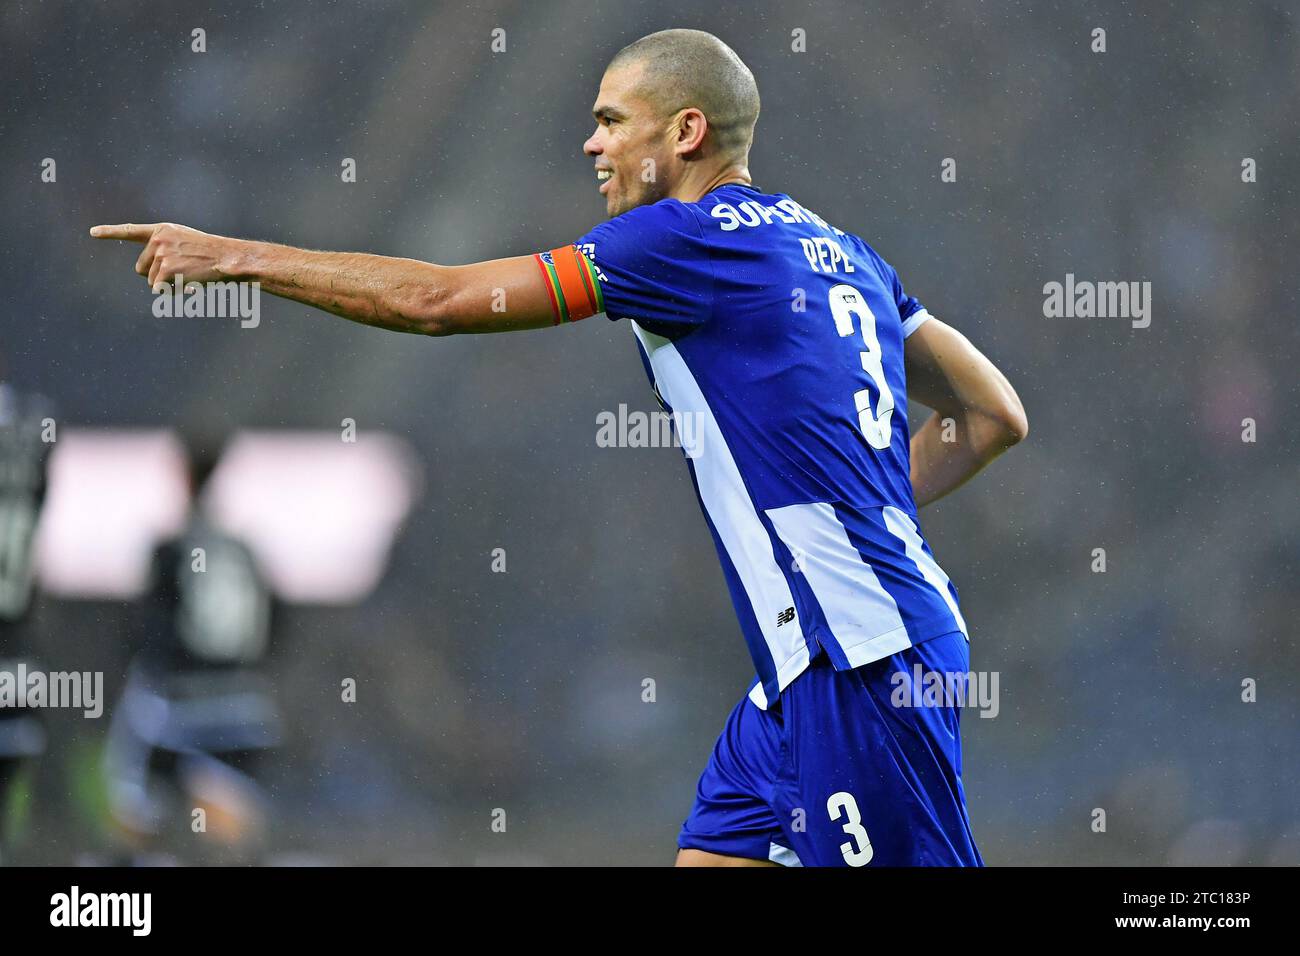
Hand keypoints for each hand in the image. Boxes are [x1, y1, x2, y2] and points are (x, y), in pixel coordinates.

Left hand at [89, 222, 242, 291]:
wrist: (227, 258)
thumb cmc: (213, 254)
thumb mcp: (187, 243)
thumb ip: (166, 250)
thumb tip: (154, 281)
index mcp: (163, 231)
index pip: (131, 231)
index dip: (110, 232)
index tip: (92, 232)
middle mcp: (158, 240)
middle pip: (141, 268)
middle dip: (156, 276)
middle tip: (180, 274)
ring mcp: (160, 254)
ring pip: (151, 282)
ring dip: (168, 285)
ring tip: (189, 277)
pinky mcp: (165, 270)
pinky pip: (159, 290)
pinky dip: (171, 293)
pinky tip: (188, 285)